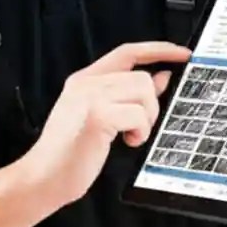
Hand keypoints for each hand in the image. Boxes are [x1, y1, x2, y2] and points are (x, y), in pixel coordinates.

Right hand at [17, 41, 190, 207]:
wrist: (44, 177)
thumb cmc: (70, 153)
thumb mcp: (100, 116)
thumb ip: (128, 95)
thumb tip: (161, 78)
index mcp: (84, 80)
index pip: (127, 52)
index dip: (158, 50)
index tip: (182, 54)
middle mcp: (86, 83)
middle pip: (141, 76)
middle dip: (151, 105)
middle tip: (138, 127)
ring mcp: (90, 97)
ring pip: (143, 92)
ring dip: (146, 119)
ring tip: (130, 135)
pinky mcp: (97, 115)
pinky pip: (138, 115)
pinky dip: (140, 132)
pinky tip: (127, 142)